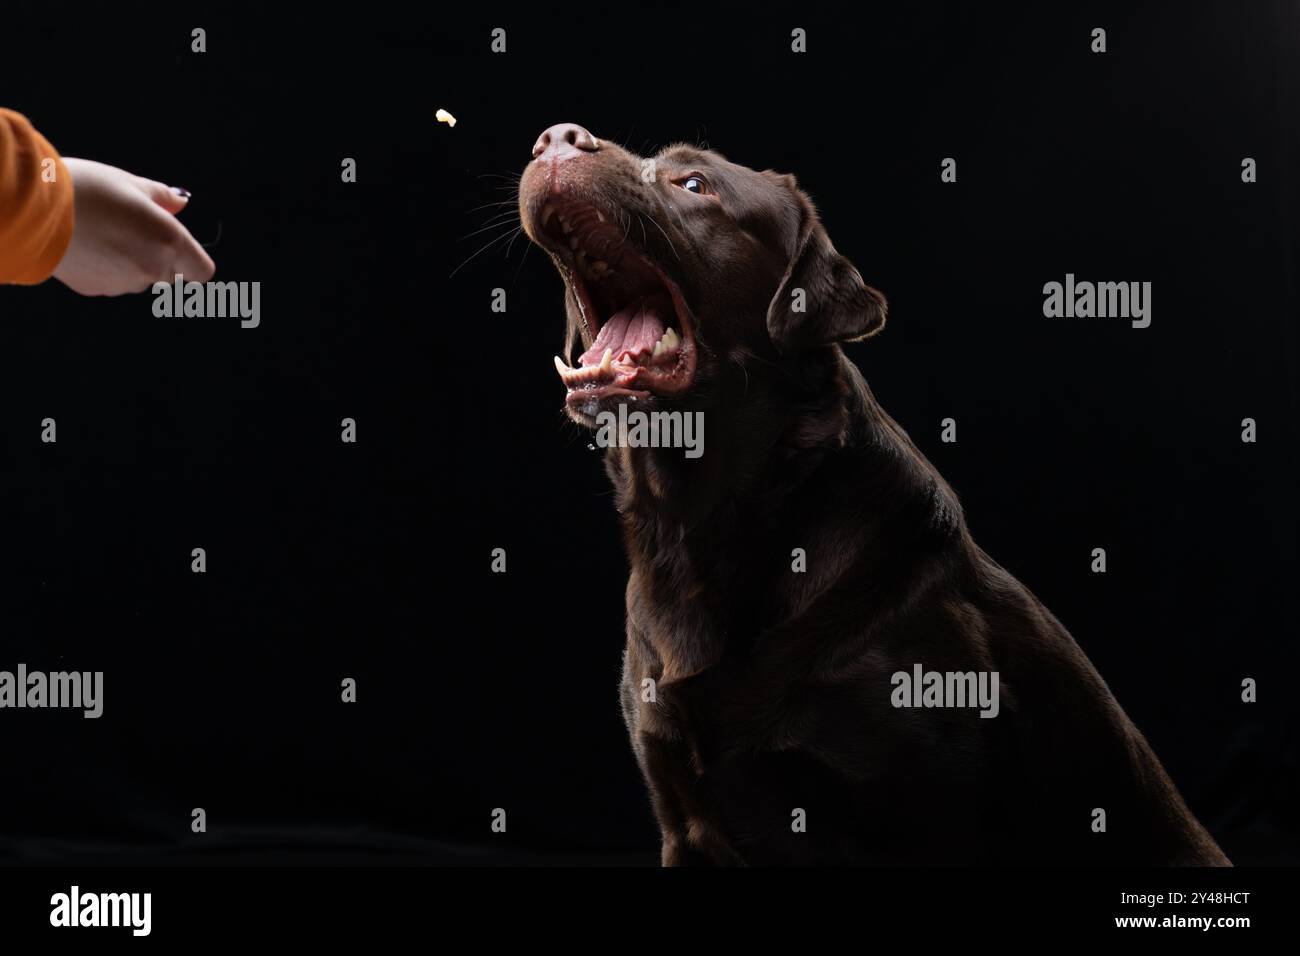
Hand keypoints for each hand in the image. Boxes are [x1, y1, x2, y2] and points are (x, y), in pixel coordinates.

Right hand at [52, 158, 215, 295]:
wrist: (34, 210)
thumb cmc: (86, 189)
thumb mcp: (129, 183)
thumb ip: (162, 196)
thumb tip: (181, 201)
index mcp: (168, 240)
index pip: (202, 271)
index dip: (193, 260)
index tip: (180, 246)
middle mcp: (152, 267)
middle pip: (172, 275)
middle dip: (161, 258)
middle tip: (133, 230)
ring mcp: (124, 283)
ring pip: (140, 279)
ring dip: (133, 264)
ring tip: (104, 233)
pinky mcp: (98, 289)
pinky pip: (112, 282)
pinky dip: (107, 269)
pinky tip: (87, 245)